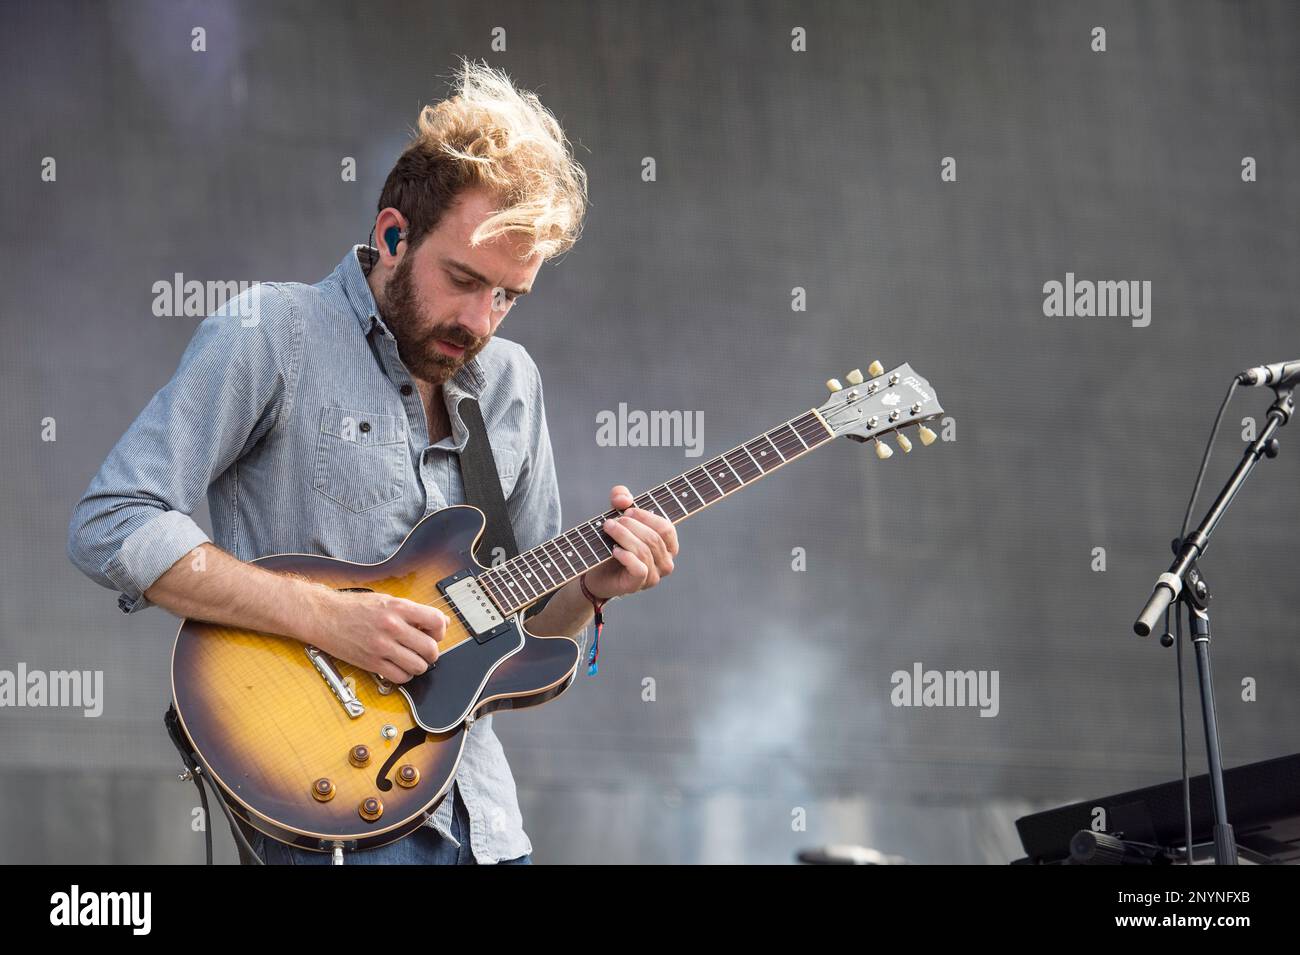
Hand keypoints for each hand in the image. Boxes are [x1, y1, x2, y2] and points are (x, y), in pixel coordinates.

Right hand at [301, 588, 447, 683]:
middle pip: (430, 648)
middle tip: (425, 650)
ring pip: (418, 666)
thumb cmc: (353, 607)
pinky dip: (404, 675)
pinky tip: (399, 667)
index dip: (440, 630)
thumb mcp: (387, 600)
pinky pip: (399, 677)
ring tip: (411, 659)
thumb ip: (413, 611)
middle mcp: (392, 626)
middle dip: (432, 652)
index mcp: (398, 607)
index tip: (434, 634)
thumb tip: (441, 621)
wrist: (324, 616)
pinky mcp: (371, 662)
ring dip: (419, 665)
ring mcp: (382, 646)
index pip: (436, 621)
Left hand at [582, 485, 678, 599]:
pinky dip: (625, 556)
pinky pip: (639, 568)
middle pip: (653, 538)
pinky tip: (613, 550)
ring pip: (644, 551)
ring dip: (623, 536)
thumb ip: (621, 497)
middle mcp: (665, 562)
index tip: (627, 510)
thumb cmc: (613, 542)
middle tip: (611, 521)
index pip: (666, 528)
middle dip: (631, 525)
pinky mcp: (638, 584)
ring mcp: (653, 576)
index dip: (646, 516)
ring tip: (608, 528)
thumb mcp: (617, 513)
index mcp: (668, 546)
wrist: (596, 572)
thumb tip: (624, 499)